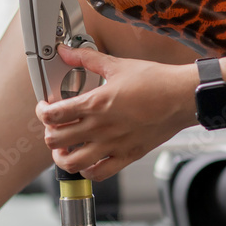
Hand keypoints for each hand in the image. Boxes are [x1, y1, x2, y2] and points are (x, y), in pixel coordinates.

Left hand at [35, 46, 196, 180]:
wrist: (182, 97)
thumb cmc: (155, 81)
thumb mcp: (117, 65)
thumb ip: (87, 58)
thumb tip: (66, 51)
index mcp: (95, 104)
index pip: (52, 115)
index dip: (42, 112)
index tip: (46, 108)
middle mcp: (100, 128)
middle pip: (55, 140)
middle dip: (49, 133)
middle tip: (55, 127)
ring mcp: (113, 145)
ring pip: (72, 163)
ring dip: (62, 156)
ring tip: (65, 148)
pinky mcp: (127, 156)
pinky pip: (99, 173)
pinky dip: (87, 170)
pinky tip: (88, 159)